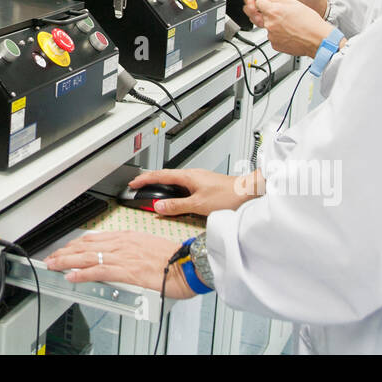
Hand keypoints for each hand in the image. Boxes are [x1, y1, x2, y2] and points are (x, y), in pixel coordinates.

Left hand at [44, 231, 196, 296]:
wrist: (191, 263)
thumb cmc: (176, 258)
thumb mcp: (150, 247)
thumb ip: (133, 250)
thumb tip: (123, 257)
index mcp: (128, 237)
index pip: (95, 238)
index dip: (77, 244)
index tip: (66, 248)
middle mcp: (123, 243)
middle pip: (87, 246)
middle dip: (66, 252)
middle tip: (52, 257)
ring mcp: (124, 256)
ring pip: (88, 257)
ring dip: (67, 262)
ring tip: (53, 265)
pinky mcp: (128, 271)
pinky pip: (100, 272)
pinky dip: (83, 274)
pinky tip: (72, 277)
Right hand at [129, 168, 257, 215]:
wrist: (249, 193)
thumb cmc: (228, 195)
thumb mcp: (199, 204)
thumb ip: (177, 206)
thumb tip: (159, 207)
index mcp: (188, 176)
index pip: (159, 175)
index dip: (144, 179)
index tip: (133, 183)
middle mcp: (192, 175)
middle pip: (165, 176)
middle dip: (150, 181)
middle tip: (139, 187)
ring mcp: (199, 180)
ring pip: (175, 181)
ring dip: (162, 186)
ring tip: (153, 194)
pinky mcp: (205, 186)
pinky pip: (183, 186)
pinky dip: (174, 191)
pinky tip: (176, 198)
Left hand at [251, 0, 338, 57]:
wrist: (317, 40)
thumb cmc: (310, 22)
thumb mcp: (294, 3)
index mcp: (274, 11)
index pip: (259, 2)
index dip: (264, 1)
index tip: (269, 2)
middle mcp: (270, 24)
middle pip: (263, 15)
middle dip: (271, 13)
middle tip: (285, 15)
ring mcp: (271, 35)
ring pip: (269, 26)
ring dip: (276, 24)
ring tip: (290, 25)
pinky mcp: (274, 44)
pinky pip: (273, 36)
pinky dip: (279, 34)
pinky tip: (290, 33)